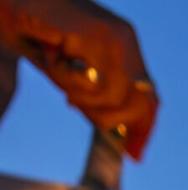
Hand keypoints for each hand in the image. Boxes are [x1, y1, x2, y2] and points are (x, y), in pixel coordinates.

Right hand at [3, 0, 156, 156]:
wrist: (10, 4)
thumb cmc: (36, 38)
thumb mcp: (73, 76)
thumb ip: (97, 101)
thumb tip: (121, 139)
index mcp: (127, 47)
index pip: (150, 96)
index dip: (143, 126)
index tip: (133, 153)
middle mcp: (126, 39)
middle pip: (139, 102)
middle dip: (104, 114)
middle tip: (70, 101)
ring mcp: (114, 35)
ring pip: (112, 94)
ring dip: (77, 91)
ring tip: (56, 66)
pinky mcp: (95, 34)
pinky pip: (89, 79)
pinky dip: (64, 75)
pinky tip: (49, 51)